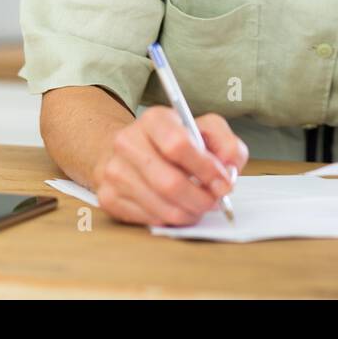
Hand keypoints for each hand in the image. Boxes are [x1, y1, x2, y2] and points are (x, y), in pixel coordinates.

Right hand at [92, 107, 247, 226]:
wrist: (128, 150)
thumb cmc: (173, 141)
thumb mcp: (204, 130)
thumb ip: (226, 143)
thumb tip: (230, 169)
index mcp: (154, 119)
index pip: (178, 145)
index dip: (206, 169)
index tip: (223, 182)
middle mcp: (127, 141)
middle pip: (170, 182)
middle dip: (201, 199)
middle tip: (214, 201)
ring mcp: (114, 171)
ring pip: (161, 206)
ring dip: (189, 213)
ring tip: (198, 206)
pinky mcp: (108, 197)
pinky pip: (148, 219)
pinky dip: (170, 219)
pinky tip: (177, 208)